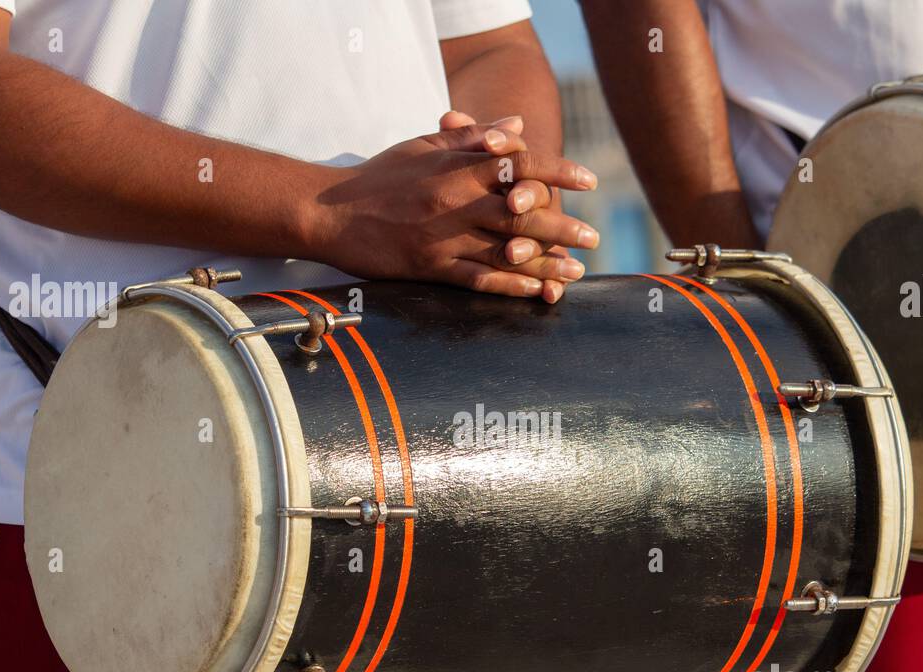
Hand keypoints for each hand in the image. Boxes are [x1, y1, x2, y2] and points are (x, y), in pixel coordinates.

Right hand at [309, 121, 598, 297]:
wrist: (328, 211)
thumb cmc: (379, 175)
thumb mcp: (424, 146)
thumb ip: (473, 138)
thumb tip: (518, 127)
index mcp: (456, 168)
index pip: (519, 167)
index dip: (557, 174)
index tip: (588, 182)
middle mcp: (455, 202)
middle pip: (521, 214)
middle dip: (562, 227)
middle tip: (593, 237)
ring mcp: (444, 238)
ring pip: (505, 251)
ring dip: (545, 263)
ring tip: (576, 272)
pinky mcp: (430, 267)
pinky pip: (477, 279)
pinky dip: (510, 285)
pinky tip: (536, 293)